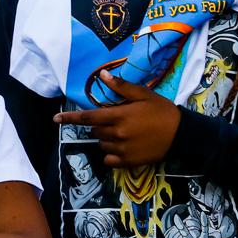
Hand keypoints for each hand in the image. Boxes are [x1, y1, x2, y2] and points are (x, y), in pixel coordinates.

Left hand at [53, 74, 182, 167]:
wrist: (181, 133)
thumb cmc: (162, 111)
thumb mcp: (143, 95)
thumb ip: (121, 87)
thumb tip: (102, 76)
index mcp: (118, 116)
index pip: (88, 117)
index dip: (70, 118)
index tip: (56, 119)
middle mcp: (117, 134)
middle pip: (95, 131)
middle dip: (100, 125)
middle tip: (117, 120)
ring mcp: (122, 150)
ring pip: (102, 145)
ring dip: (106, 139)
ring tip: (124, 133)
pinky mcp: (128, 162)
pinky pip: (109, 160)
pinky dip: (111, 154)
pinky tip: (123, 148)